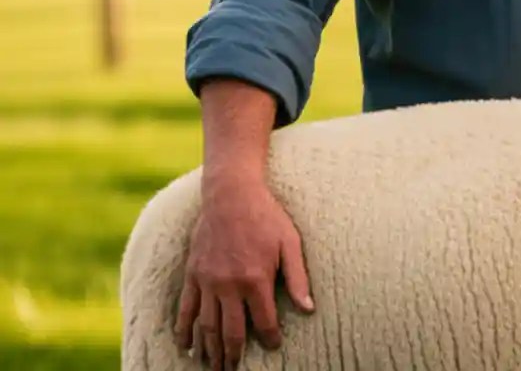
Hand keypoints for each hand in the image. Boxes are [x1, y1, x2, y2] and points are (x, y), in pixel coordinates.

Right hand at [176, 175, 313, 368]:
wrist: (231, 194)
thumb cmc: (267, 217)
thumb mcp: (291, 243)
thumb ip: (299, 278)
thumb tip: (309, 309)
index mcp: (256, 279)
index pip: (264, 321)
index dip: (270, 338)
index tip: (273, 347)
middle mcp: (228, 285)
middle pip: (231, 332)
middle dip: (234, 355)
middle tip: (235, 370)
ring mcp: (207, 281)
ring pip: (206, 326)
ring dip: (210, 350)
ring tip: (215, 367)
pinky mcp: (192, 274)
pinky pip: (185, 308)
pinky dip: (184, 330)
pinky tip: (186, 346)